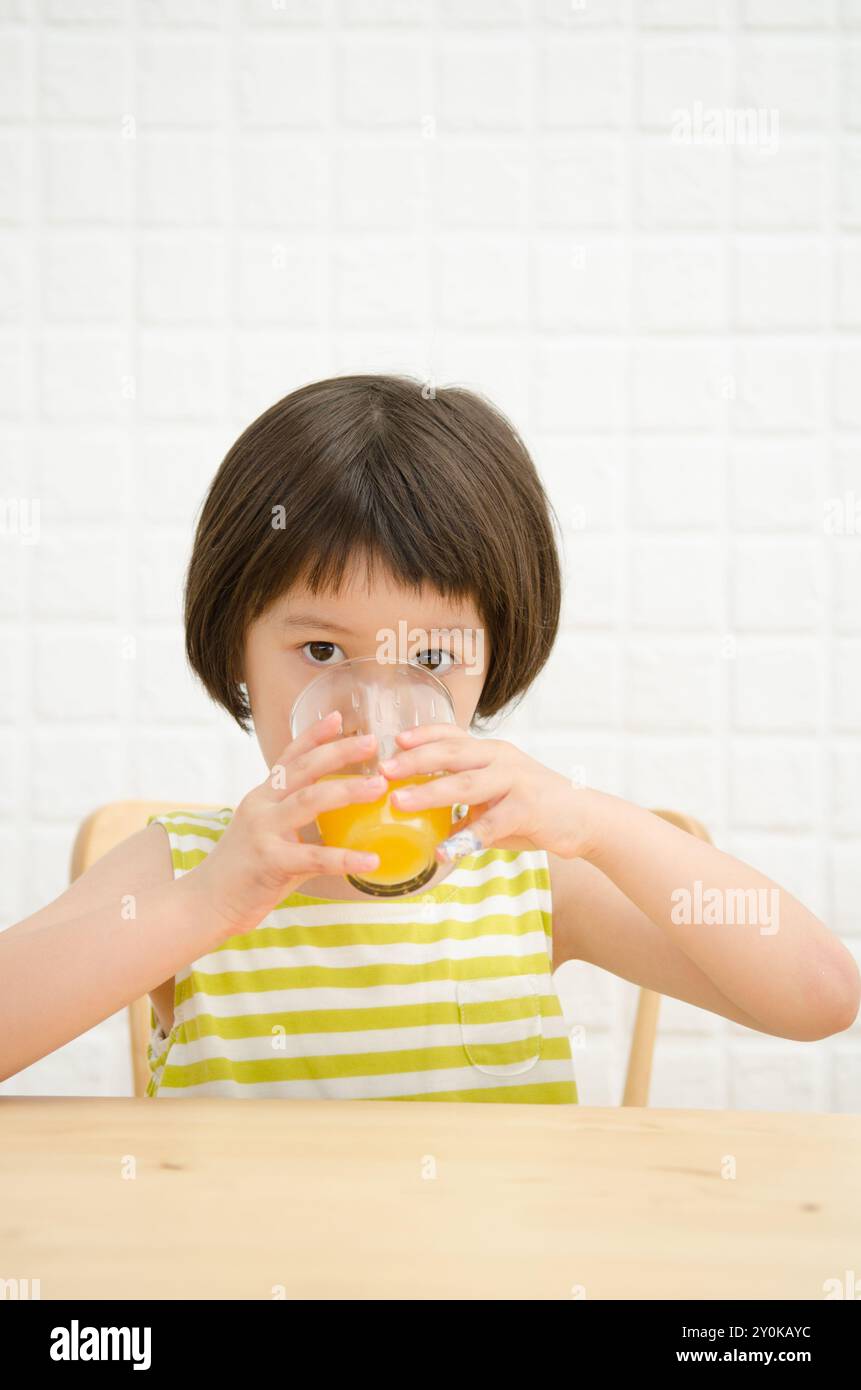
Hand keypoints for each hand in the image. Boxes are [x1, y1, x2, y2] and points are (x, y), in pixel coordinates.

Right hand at [189, 710, 388, 935]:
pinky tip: (371, 860)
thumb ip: (298, 822)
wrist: (206, 903)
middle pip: (304, 769)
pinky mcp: (270, 861)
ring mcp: (264, 831)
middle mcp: (261, 806)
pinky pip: (315, 857)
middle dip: (339, 752)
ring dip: (348, 791)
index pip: (289, 757)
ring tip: (379, 788)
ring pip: (310, 801)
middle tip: (372, 742)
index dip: (313, 736)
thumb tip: (341, 818)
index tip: (339, 718)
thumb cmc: (244, 872)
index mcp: (262, 797)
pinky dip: (345, 858)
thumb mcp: (267, 834)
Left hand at [378, 724, 592, 862]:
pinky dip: (465, 839)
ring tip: (399, 802)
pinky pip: (491, 825)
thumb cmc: (532, 807)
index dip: (422, 734)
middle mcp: (501, 758)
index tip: (394, 740)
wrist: (585, 819)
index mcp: (490, 751)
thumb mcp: (496, 794)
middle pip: (452, 753)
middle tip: (382, 769)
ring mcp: (515, 781)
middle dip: (414, 760)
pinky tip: (443, 852)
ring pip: (465, 784)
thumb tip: (421, 815)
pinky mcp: (528, 809)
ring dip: (429, 793)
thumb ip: (462, 799)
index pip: (452, 734)